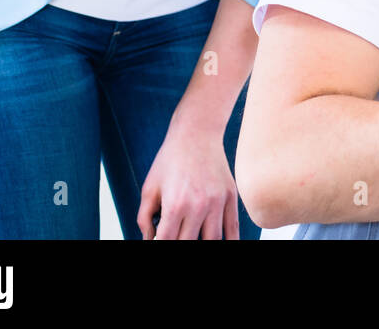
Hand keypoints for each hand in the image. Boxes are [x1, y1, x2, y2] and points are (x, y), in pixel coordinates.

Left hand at [138, 121, 241, 239]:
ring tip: (193, 235)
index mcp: (175, 205)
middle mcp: (198, 206)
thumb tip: (148, 239)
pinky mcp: (231, 197)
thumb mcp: (149, 188)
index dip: (161, 245)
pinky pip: (233, 228)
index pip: (167, 241)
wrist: (197, 133)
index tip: (160, 241)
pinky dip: (229, 241)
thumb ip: (145, 219)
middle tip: (176, 234)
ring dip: (202, 242)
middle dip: (180, 242)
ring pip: (213, 240)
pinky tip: (221, 242)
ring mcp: (218, 202)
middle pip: (189, 242)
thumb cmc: (170, 160)